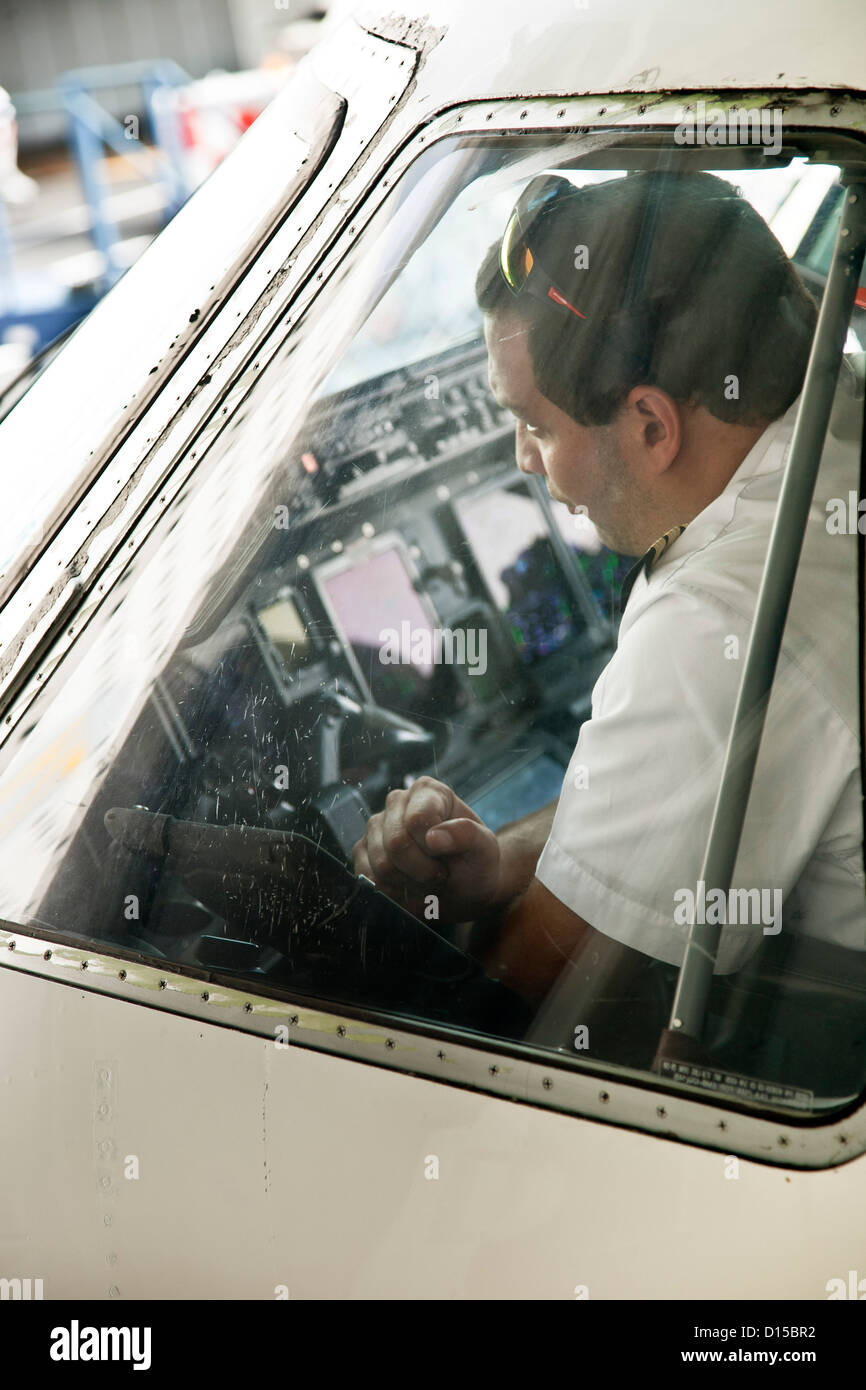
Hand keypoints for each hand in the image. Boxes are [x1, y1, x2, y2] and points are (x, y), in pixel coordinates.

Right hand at [352, 776, 501, 921]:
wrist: (464, 890)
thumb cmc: (475, 864)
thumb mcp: (484, 849)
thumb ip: (466, 835)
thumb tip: (433, 837)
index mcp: (428, 791)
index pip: (417, 820)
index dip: (433, 850)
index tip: (448, 859)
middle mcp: (397, 802)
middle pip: (396, 843)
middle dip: (422, 871)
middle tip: (439, 875)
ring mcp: (376, 827)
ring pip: (381, 864)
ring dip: (408, 883)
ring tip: (425, 880)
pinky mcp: (363, 851)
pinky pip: (367, 877)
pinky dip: (391, 891)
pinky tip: (407, 887)